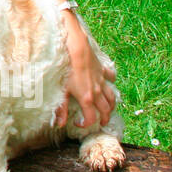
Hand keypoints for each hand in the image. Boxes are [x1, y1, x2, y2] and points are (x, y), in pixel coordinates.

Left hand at [55, 13, 115, 127]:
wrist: (76, 47)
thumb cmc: (65, 68)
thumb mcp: (60, 90)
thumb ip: (61, 108)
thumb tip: (60, 124)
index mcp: (86, 98)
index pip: (91, 118)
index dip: (86, 124)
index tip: (79, 123)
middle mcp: (97, 91)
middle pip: (106, 109)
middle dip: (105, 118)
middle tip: (102, 123)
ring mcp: (101, 80)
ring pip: (111, 96)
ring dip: (111, 105)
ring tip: (109, 109)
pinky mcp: (101, 70)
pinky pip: (110, 77)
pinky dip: (111, 81)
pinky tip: (110, 82)